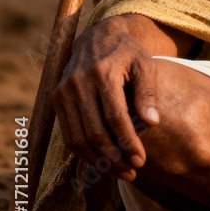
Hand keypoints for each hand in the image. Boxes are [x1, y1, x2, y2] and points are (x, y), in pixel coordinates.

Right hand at [52, 18, 161, 181]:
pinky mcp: (56, 99)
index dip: (128, 142)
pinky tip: (101, 163)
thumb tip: (153, 122)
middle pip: (94, 132)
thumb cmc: (128, 54)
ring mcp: (64, 91)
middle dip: (113, 158)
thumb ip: (148, 92)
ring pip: (78, 138)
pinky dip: (83, 153)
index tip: (141, 160)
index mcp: (103, 72)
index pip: (115, 117)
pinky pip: (68, 134)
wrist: (98, 37)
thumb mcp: (145, 65)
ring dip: (97, 161)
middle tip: (131, 172)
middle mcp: (78, 82)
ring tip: (118, 173)